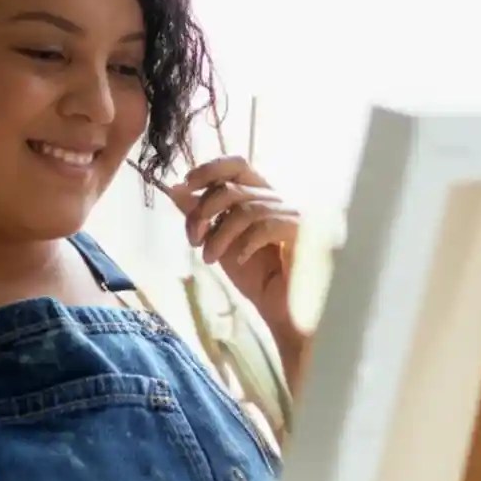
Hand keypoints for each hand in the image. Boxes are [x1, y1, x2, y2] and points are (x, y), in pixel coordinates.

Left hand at [166, 157, 301, 335]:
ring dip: (220, 236)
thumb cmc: (260, 280)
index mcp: (261, 197)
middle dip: (205, 209)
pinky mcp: (306, 233)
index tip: (185, 186)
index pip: (237, 165)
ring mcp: (295, 214)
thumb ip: (202, 216)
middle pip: (235, 184)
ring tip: (209, 259)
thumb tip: (175, 190)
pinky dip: (245, 243)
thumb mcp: (220, 244)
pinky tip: (239, 260)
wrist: (286, 314)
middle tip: (194, 239)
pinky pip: (267, 226)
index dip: (208, 170)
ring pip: (246, 208)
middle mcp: (280, 199)